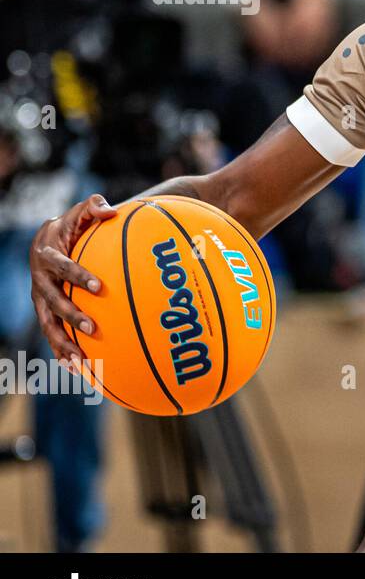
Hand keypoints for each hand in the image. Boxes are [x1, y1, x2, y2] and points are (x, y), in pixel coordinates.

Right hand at [29, 194, 117, 370]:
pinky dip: (64, 353)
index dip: (78, 276)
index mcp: (48, 256)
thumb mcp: (81, 212)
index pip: (62, 267)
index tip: (99, 287)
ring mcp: (41, 300)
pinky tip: (81, 371)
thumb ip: (94, 207)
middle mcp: (40, 281)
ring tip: (82, 363)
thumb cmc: (72, 225)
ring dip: (64, 344)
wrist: (48, 240)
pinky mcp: (46, 313)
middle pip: (52, 302)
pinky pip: (53, 336)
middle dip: (71, 316)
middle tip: (93, 328)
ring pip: (48, 326)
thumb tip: (111, 211)